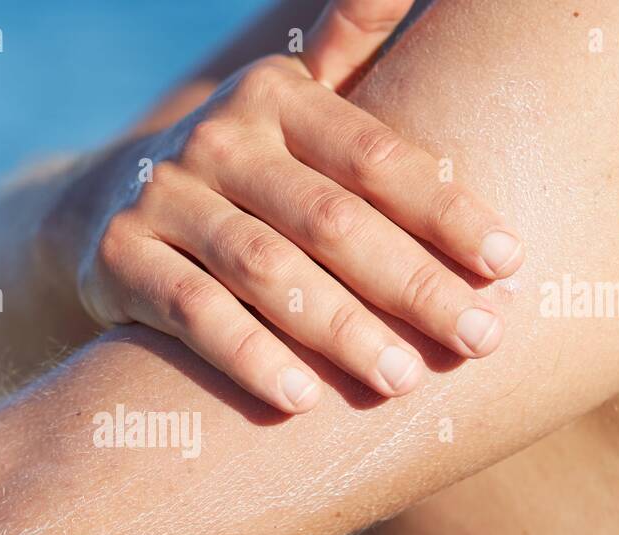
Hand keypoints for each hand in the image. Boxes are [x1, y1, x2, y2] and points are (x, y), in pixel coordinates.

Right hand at [55, 0, 523, 412]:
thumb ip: (354, 50)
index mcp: (277, 97)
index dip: (445, 210)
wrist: (108, 207)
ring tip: (404, 380)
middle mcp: (219, 138)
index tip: (510, 263)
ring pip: (264, 270)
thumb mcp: (293, 104)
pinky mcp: (121, 259)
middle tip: (480, 340)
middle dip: (412, 284)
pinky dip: (246, 355)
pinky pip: (192, 313)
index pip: (374, 156)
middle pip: (329, 218)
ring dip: (340, 329)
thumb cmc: (244, 169)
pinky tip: (301, 401)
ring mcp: (165, 198)